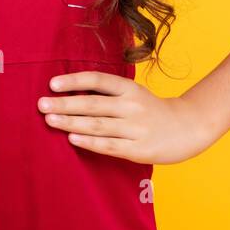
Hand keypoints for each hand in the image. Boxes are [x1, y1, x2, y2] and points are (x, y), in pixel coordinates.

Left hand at [37, 70, 214, 164]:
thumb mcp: (134, 93)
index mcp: (130, 88)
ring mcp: (136, 128)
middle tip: (41, 104)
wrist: (188, 128)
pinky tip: (72, 138)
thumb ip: (109, 94)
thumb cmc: (152, 110)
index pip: (98, 80)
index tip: (52, 84)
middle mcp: (132, 105)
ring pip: (97, 125)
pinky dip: (89, 142)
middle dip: (64, 103)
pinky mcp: (138, 149)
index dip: (74, 81)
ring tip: (50, 119)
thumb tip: (71, 93)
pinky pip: (109, 145)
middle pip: (92, 103)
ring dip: (70, 122)